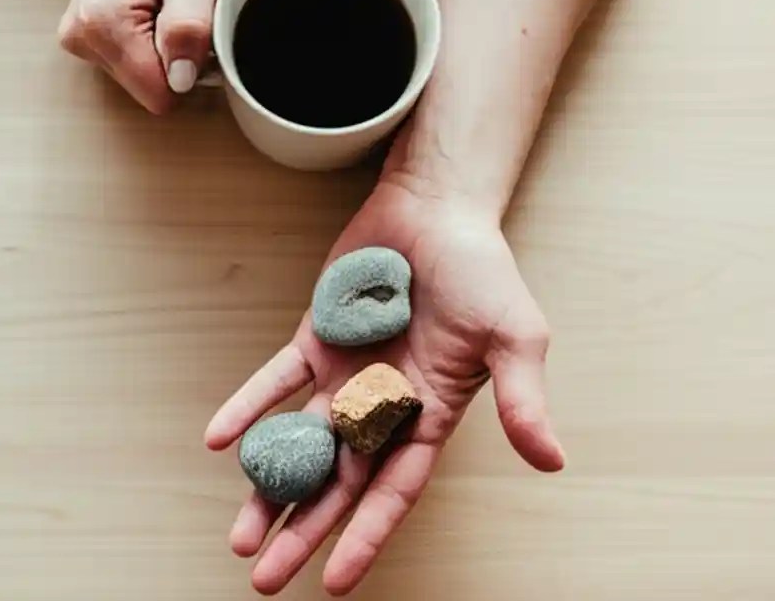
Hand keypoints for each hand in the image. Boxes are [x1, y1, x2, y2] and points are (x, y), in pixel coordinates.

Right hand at [58, 0, 221, 112]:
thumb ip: (189, 27)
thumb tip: (181, 80)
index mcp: (105, 24)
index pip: (160, 95)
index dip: (188, 70)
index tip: (193, 31)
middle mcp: (83, 39)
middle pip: (149, 90)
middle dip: (175, 60)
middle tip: (178, 11)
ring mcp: (81, 42)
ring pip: (141, 80)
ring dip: (162, 52)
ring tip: (164, 5)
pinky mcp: (86, 40)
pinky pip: (131, 66)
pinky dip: (149, 46)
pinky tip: (150, 11)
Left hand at [204, 179, 565, 595]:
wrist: (438, 210)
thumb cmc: (485, 274)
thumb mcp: (516, 338)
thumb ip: (522, 401)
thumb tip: (553, 461)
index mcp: (429, 416)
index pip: (393, 491)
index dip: (365, 536)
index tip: (334, 584)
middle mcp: (381, 406)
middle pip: (337, 482)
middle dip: (303, 530)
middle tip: (263, 578)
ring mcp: (343, 375)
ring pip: (299, 443)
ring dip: (269, 487)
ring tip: (239, 537)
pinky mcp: (314, 339)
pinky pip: (275, 381)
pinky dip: (248, 409)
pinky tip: (220, 440)